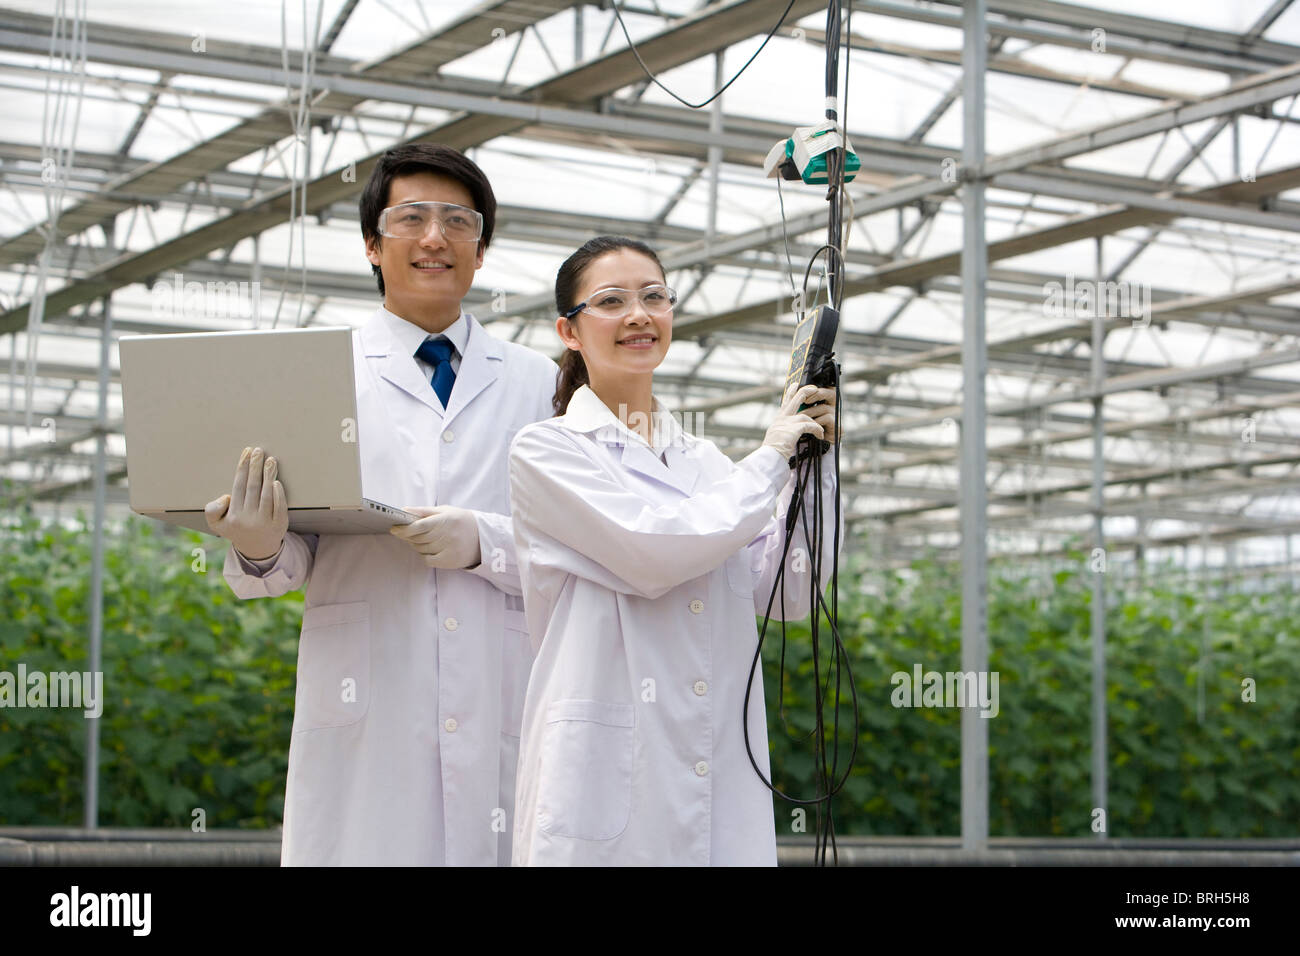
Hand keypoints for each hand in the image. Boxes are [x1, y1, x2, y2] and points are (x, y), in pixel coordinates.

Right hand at [204, 446, 288, 560]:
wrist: (257, 549)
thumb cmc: (236, 529)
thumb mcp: (216, 523)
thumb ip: (212, 510)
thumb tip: (226, 496)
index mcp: (233, 515)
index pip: (238, 486)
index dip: (243, 468)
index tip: (247, 452)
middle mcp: (248, 519)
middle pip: (252, 487)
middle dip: (255, 467)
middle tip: (259, 450)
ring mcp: (265, 522)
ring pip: (266, 495)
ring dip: (269, 476)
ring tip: (271, 460)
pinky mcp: (280, 525)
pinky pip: (279, 507)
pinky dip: (279, 494)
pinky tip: (277, 481)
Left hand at [389, 505, 481, 568]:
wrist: (482, 538)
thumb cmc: (460, 521)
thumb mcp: (445, 511)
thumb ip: (423, 511)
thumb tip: (403, 510)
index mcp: (445, 520)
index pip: (420, 525)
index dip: (405, 528)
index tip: (394, 528)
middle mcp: (447, 535)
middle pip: (417, 538)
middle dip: (408, 536)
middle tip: (408, 533)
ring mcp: (448, 549)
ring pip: (421, 549)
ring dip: (417, 545)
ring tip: (425, 539)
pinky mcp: (449, 561)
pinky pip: (428, 560)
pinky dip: (425, 555)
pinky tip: (431, 549)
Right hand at [762, 383, 829, 458]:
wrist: (768, 457)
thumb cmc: (772, 451)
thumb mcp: (776, 437)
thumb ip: (783, 430)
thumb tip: (790, 431)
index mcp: (777, 420)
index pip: (785, 402)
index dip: (791, 392)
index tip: (796, 386)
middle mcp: (781, 418)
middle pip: (794, 399)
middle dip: (805, 391)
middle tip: (813, 388)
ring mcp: (786, 422)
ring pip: (805, 413)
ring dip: (815, 420)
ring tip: (821, 427)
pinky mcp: (793, 429)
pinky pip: (810, 425)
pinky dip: (816, 430)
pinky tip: (820, 435)